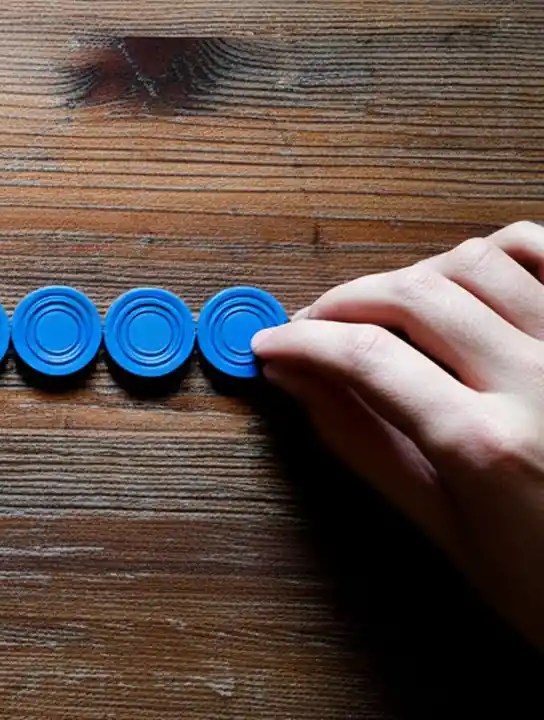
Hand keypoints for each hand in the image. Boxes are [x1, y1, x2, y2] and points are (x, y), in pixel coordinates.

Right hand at [251, 221, 543, 648]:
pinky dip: (496, 249)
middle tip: (314, 326)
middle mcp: (541, 381)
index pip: (365, 358)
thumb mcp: (450, 531)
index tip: (270, 343)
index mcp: (488, 445)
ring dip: (414, 275)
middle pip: (414, 294)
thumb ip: (368, 445)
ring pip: (476, 260)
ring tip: (387, 309)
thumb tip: (298, 384)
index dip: (302, 341)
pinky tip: (464, 279)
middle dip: (344, 300)